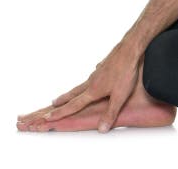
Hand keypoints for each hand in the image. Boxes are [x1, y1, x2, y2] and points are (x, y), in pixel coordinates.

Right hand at [17, 40, 142, 132]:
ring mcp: (98, 71)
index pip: (74, 105)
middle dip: (64, 100)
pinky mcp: (106, 64)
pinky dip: (92, 76)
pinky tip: (96, 73)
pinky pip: (96, 73)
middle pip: (75, 92)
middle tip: (53, 104)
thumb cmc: (126, 72)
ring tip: (72, 92)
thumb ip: (110, 113)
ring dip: (76, 89)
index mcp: (93, 90)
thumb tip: (101, 129)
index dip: (60, 113)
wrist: (130, 49)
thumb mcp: (120, 97)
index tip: (48, 117)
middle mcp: (92, 80)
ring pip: (84, 83)